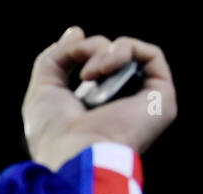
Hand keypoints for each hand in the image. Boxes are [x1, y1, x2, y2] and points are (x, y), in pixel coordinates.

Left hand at [22, 27, 176, 169]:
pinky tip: (104, 68)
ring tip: (89, 73)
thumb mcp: (42, 90)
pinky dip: (125, 50)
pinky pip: (150, 55)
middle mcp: (119, 106)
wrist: (76, 152)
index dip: (81, 52)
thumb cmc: (55, 132)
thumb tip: (76, 33)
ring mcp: (141, 102)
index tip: (70, 51)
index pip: (93, 69)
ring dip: (103, 50)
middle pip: (110, 57)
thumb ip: (54, 59)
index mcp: (93, 110)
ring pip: (129, 55)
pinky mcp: (160, 97)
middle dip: (90, 49)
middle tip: (78, 68)